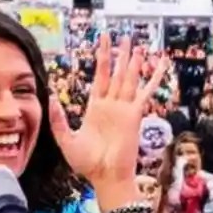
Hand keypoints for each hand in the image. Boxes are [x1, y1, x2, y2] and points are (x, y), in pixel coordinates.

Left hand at [49, 33, 167, 186]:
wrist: (105, 176)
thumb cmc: (87, 163)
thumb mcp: (65, 139)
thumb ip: (58, 119)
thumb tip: (51, 97)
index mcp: (96, 108)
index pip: (99, 77)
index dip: (101, 59)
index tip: (103, 42)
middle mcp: (111, 105)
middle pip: (116, 73)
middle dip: (119, 54)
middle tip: (123, 35)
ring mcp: (124, 108)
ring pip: (129, 78)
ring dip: (133, 61)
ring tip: (136, 43)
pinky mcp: (135, 114)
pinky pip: (146, 92)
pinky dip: (154, 77)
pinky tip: (160, 63)